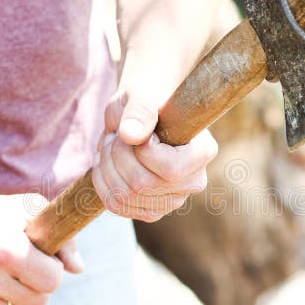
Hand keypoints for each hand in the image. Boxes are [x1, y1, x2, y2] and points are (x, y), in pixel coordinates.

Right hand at [0, 190, 82, 304]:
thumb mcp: (30, 210)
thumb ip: (63, 239)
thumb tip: (79, 269)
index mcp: (5, 252)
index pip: (52, 281)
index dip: (52, 268)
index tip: (42, 256)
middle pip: (40, 300)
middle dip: (39, 283)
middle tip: (25, 263)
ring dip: (21, 294)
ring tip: (5, 270)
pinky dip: (3, 303)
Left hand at [93, 89, 217, 221]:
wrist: (138, 112)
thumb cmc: (146, 98)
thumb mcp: (143, 94)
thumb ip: (141, 110)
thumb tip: (131, 134)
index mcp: (203, 152)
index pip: (170, 169)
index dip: (142, 150)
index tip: (137, 129)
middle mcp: (193, 181)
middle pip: (142, 184)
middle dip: (117, 154)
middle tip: (116, 134)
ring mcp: (172, 200)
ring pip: (125, 196)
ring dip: (106, 166)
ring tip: (111, 145)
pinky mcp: (151, 211)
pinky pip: (117, 206)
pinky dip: (101, 183)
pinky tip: (104, 162)